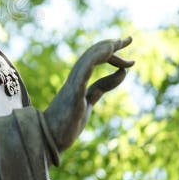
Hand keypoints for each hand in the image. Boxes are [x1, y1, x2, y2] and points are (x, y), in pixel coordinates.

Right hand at [43, 37, 134, 152]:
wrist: (48, 140)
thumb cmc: (65, 125)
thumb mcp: (89, 102)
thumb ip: (101, 87)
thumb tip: (122, 73)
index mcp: (77, 83)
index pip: (94, 62)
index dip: (112, 56)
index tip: (130, 59)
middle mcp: (74, 80)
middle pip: (92, 56)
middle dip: (111, 45)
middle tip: (128, 39)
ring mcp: (72, 86)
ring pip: (88, 59)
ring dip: (105, 49)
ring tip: (121, 42)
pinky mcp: (73, 94)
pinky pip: (84, 71)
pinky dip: (95, 58)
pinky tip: (108, 52)